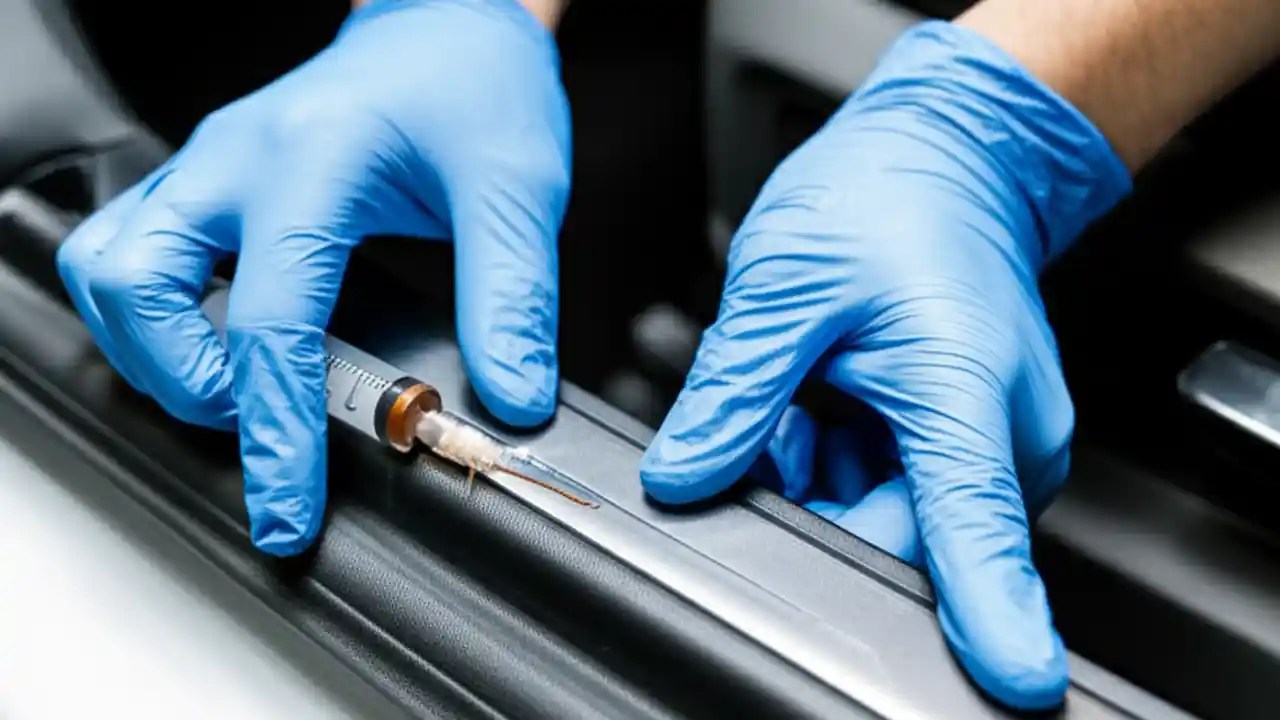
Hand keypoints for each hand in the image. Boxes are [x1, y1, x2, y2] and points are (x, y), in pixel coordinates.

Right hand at [56, 0, 569, 555]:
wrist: (448, 26)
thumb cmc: (475, 87)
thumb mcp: (517, 188)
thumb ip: (513, 299)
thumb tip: (508, 401)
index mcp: (314, 160)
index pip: (270, 319)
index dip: (277, 430)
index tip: (289, 507)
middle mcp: (237, 159)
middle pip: (135, 287)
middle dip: (190, 385)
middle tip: (265, 425)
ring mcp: (210, 165)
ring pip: (111, 269)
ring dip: (156, 351)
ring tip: (242, 390)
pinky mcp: (208, 180)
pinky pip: (132, 251)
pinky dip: (155, 316)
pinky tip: (219, 340)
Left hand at [640, 22, 1129, 709]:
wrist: (949, 157)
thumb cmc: (890, 197)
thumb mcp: (784, 288)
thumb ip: (734, 395)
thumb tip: (686, 477)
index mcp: (961, 390)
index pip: (975, 531)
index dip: (989, 619)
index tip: (1013, 685)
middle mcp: (996, 431)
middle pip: (895, 539)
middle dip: (807, 499)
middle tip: (778, 416)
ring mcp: (989, 440)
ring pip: (884, 518)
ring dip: (818, 473)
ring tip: (804, 390)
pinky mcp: (970, 441)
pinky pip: (891, 489)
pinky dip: (840, 459)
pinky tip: (825, 400)